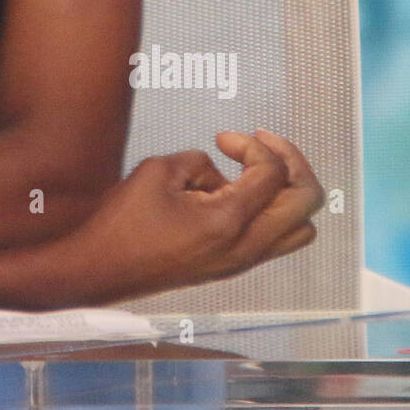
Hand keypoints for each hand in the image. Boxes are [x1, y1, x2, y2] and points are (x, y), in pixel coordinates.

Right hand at [39, 129, 324, 306]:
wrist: (102, 270)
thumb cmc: (123, 223)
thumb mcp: (157, 171)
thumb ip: (199, 161)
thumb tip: (219, 171)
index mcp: (228, 221)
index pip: (274, 173)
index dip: (253, 145)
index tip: (222, 139)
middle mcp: (245, 247)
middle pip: (307, 201)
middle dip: (291, 162)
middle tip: (260, 142)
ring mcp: (243, 261)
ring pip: (301, 227)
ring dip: (287, 191)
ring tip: (255, 169)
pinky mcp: (233, 267)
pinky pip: (277, 239)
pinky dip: (271, 210)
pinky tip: (236, 193)